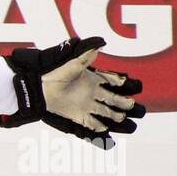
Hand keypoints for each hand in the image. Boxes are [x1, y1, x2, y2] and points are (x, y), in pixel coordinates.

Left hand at [0, 36, 144, 148]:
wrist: (40, 89)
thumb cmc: (56, 75)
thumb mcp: (72, 65)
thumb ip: (86, 56)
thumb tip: (99, 44)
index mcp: (96, 80)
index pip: (115, 83)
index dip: (126, 85)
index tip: (136, 87)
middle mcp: (94, 94)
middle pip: (115, 100)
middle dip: (125, 104)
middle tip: (134, 107)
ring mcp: (87, 106)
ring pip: (106, 113)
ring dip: (115, 117)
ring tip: (124, 121)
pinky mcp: (78, 116)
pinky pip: (91, 124)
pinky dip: (98, 128)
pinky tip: (105, 131)